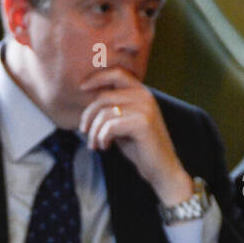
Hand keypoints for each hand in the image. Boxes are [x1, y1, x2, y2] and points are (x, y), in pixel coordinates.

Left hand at [78, 65, 193, 204]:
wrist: (161, 169)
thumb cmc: (140, 147)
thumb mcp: (124, 123)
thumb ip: (112, 109)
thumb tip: (88, 99)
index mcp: (141, 92)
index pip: (116, 73)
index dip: (97, 77)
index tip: (82, 88)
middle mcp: (145, 96)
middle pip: (104, 96)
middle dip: (88, 115)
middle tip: (84, 132)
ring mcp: (145, 108)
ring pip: (104, 114)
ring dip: (94, 132)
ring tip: (95, 145)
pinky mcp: (142, 123)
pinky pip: (110, 126)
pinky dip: (102, 138)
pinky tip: (105, 147)